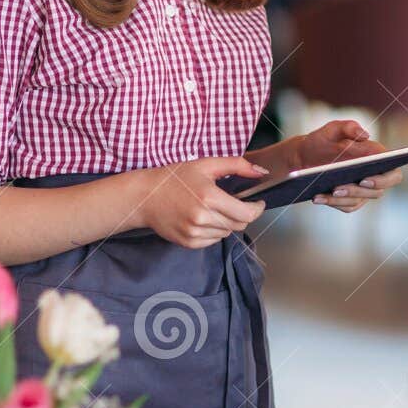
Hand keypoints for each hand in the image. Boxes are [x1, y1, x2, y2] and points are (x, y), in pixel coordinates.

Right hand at [137, 156, 267, 247]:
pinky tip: (202, 218)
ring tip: (212, 209)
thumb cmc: (175, 178)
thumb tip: (261, 172)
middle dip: (242, 214)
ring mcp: (194, 232)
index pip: (246, 213)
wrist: (145, 197)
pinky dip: (214, 231)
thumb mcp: (206, 164)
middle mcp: (202, 217)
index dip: (257, 209)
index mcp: (209, 197)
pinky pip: (213, 240)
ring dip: (226, 222)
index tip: (258, 203)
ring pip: (226, 233)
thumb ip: (236, 165)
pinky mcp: (188, 242)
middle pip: (239, 225)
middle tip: (232, 203)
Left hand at [292, 120, 404, 211]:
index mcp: (377, 158)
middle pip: (376, 192)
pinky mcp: (350, 200)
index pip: (393, 175)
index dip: (384, 180)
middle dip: (357, 191)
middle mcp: (374, 176)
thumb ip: (349, 127)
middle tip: (338, 188)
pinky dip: (331, 202)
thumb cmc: (324, 140)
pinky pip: (344, 206)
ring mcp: (362, 190)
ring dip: (341, 198)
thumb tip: (365, 136)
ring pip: (357, 200)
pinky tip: (317, 197)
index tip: (365, 179)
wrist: (307, 155)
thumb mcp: (333, 129)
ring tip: (325, 192)